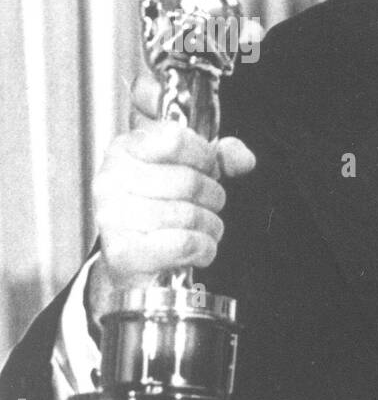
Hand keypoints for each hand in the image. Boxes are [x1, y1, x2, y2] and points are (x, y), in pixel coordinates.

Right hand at [85, 73, 255, 325]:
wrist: (136, 267)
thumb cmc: (161, 212)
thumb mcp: (191, 172)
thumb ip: (221, 153)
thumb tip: (243, 153)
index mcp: (127, 147)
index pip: (176, 132)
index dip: (203, 150)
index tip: (205, 159)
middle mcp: (113, 177)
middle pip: (195, 178)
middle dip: (215, 196)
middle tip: (207, 205)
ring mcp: (114, 215)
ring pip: (195, 212)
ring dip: (212, 227)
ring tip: (200, 230)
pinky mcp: (124, 251)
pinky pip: (187, 243)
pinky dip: (203, 250)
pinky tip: (195, 251)